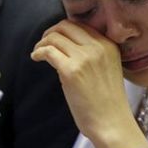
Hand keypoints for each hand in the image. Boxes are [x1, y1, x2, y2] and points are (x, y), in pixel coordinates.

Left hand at [31, 20, 137, 142]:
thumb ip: (92, 54)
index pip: (80, 25)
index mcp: (108, 44)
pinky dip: (38, 52)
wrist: (112, 123)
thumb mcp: (107, 68)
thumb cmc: (108, 102)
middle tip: (44, 44)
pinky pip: (48, 51)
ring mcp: (84, 58)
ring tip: (38, 53)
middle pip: (66, 26)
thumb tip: (65, 46)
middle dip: (50, 32)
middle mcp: (97, 47)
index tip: (55, 38)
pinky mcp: (71, 71)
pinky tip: (36, 58)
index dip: (63, 29)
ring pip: (55, 37)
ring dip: (42, 43)